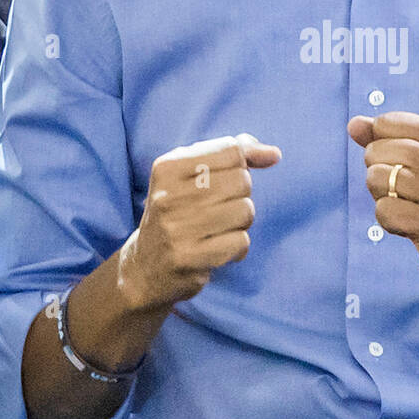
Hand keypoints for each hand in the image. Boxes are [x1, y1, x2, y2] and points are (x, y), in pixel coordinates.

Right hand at [118, 133, 280, 311]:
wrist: (145, 268)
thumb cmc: (179, 214)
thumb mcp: (193, 175)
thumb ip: (234, 155)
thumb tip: (274, 154)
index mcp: (167, 167)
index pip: (231, 150)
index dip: (240, 166)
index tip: (223, 182)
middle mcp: (168, 195)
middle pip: (242, 180)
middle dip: (240, 197)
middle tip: (217, 212)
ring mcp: (176, 228)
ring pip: (245, 211)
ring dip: (240, 224)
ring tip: (217, 231)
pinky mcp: (188, 258)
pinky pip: (241, 242)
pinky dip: (237, 248)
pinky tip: (217, 250)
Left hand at [348, 110, 418, 316]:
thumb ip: (387, 139)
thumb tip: (354, 124)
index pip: (385, 124)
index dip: (382, 148)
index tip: (407, 167)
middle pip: (376, 152)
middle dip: (380, 175)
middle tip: (410, 194)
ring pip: (377, 180)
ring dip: (384, 199)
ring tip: (413, 209)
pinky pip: (383, 212)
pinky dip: (390, 222)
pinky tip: (414, 227)